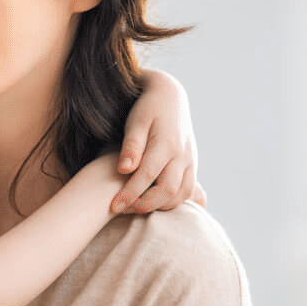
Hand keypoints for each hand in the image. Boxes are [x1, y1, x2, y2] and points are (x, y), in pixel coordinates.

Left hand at [113, 69, 201, 212]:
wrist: (170, 97)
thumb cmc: (147, 109)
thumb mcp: (136, 122)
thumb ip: (131, 146)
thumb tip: (125, 169)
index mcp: (167, 144)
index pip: (147, 177)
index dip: (130, 194)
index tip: (113, 206)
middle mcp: (182, 155)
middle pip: (167, 191)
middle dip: (144, 205)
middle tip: (121, 208)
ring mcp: (190, 161)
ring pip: (180, 195)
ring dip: (159, 206)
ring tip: (134, 206)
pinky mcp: (193, 165)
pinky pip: (187, 191)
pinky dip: (172, 202)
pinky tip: (154, 202)